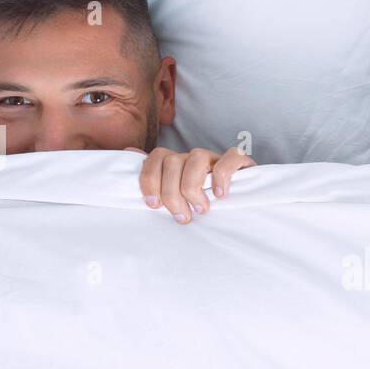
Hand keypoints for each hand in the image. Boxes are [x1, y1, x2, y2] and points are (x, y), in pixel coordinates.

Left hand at [134, 146, 256, 223]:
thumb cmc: (203, 204)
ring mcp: (216, 158)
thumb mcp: (175, 195)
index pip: (156, 157)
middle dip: (173, 193)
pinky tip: (221, 195)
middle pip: (173, 162)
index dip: (150, 180)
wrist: (242, 205)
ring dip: (193, 187)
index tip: (153, 205)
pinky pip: (230, 158)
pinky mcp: (240, 162)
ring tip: (201, 210)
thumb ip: (154, 176)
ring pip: (196, 158)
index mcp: (176, 163)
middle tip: (182, 217)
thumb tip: (128, 151)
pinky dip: (222, 176)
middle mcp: (193, 157)